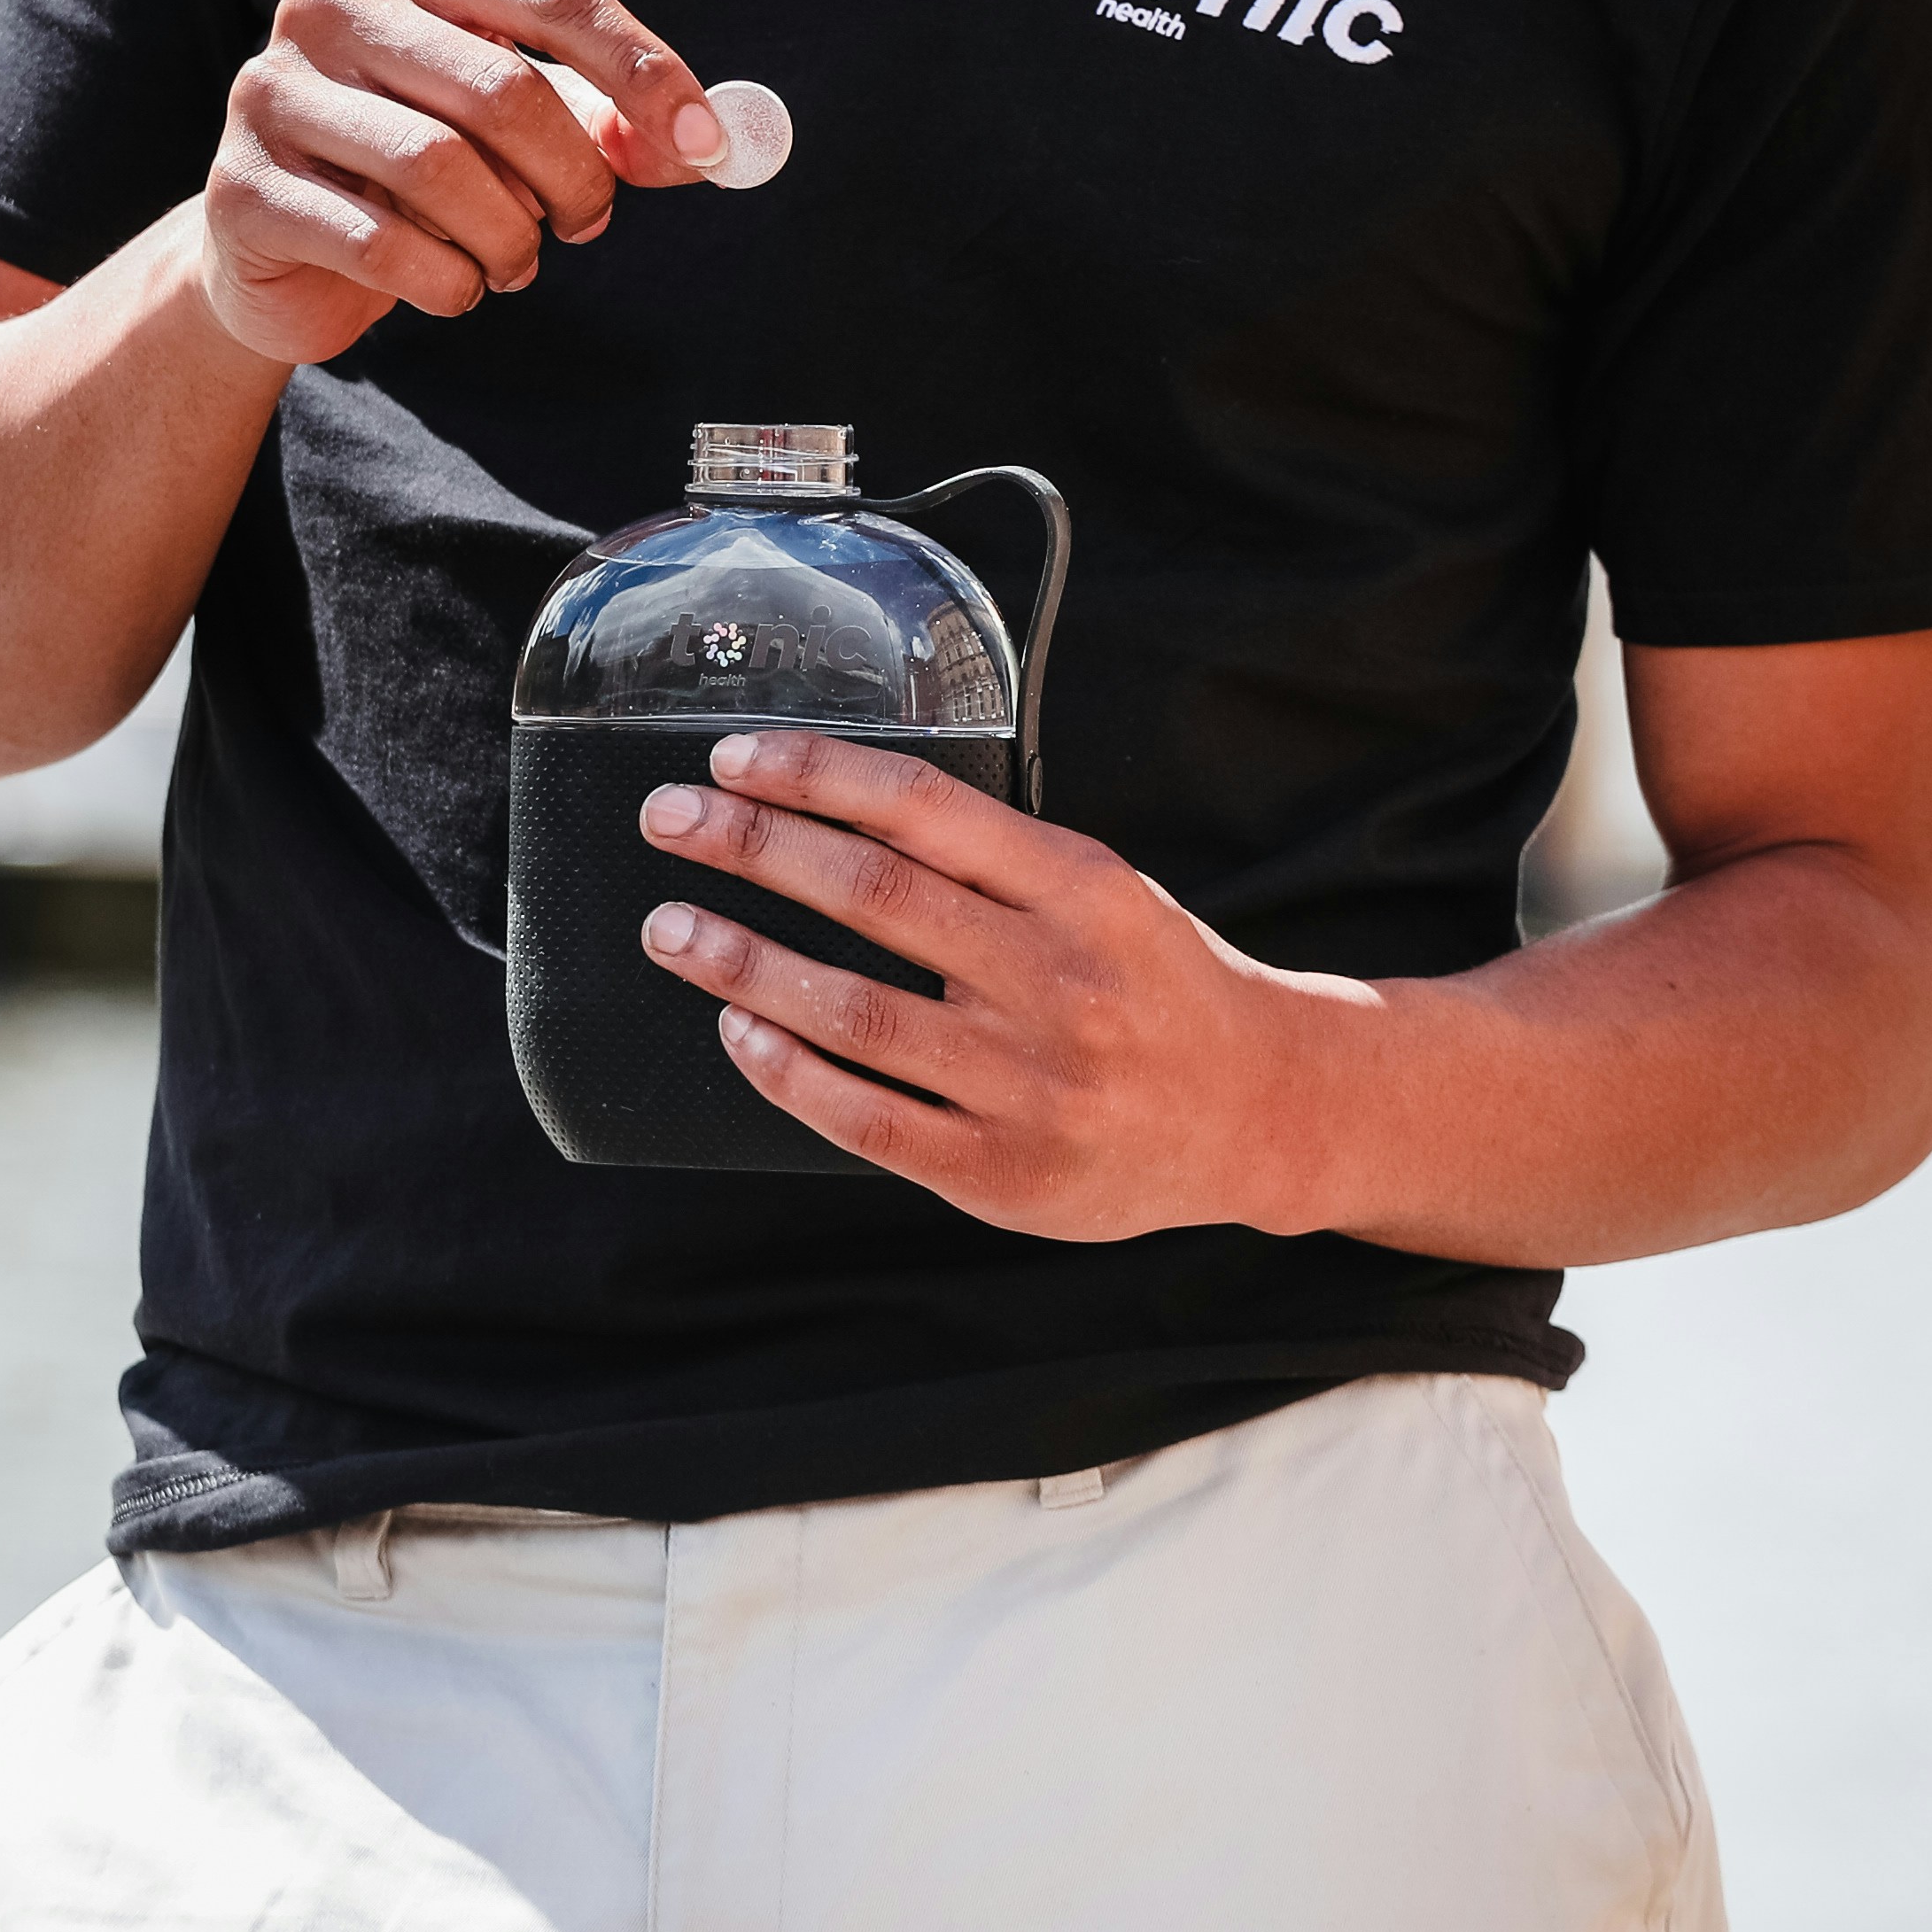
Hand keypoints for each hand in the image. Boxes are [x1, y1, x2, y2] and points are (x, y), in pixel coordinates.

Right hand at [194, 0, 735, 367]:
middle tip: (588, 224)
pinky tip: (451, 286)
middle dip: (574, 176)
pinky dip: (444, 283)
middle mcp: (330, 2)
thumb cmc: (418, 167)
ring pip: (440, 169)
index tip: (706, 144)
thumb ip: (610, 126)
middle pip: (504, 89)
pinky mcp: (239, 186)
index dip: (645, 72)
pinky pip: (378, 244)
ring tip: (513, 263)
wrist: (280, 250)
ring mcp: (272, 89)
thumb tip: (704, 146)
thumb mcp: (522, 130)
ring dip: (508, 238)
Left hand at [635, 731, 1342, 1241]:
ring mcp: (1029, 1083)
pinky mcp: (1004, 1173)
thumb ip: (992, 860)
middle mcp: (1056, 980)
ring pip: (853, 1011)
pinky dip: (790, 1073)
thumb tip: (829, 809)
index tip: (733, 759)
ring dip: (743, 962)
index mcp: (1081, 888)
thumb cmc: (1156, 985)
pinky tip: (740, 1035)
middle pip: (872, 895)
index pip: (925, 808)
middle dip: (751, 847)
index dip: (817, 774)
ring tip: (673, 928)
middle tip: (668, 820)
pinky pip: (869, 1119)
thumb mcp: (1102, 892)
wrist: (1264, 1111)